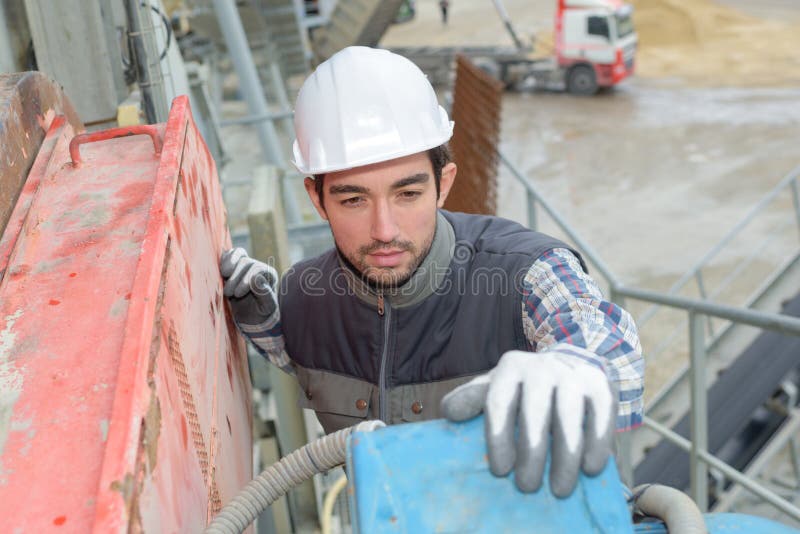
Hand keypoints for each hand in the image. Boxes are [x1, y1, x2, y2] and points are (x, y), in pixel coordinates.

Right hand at [220, 248, 278, 324]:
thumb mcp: (267, 308)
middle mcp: (257, 267)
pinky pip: (229, 254)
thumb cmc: (261, 313)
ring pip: (238, 254)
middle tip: (228, 293)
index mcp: (269, 275)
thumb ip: (265, 294)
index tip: (237, 294)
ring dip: (229, 265)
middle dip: (235, 277)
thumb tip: (257, 278)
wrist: (250, 318)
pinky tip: (220, 269)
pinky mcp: (233, 265)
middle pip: (246, 262)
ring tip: (223, 277)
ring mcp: (244, 265)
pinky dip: (224, 258)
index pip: (257, 269)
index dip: (246, 280)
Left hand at [440, 349, 615, 497]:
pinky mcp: (600, 385)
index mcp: (510, 368)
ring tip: (560, 488)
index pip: (499, 402)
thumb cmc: (525, 387)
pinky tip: (590, 468)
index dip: (498, 438)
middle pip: (534, 413)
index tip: (500, 471)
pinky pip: (601, 415)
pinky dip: (597, 443)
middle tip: (527, 487)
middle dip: (531, 453)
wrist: (570, 364)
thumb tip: (448, 413)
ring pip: (569, 417)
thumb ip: (470, 400)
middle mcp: (541, 366)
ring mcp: (572, 374)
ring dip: (565, 456)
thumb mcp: (495, 387)